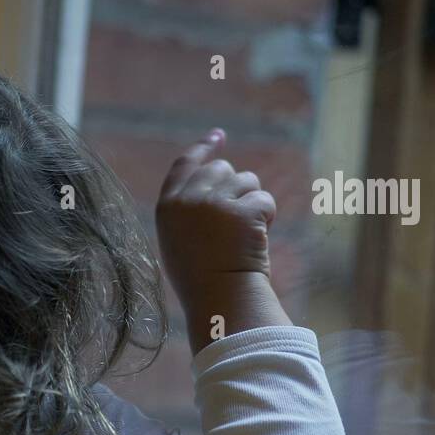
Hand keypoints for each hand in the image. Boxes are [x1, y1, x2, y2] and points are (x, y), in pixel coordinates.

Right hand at [154, 129, 289, 353]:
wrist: (218, 298)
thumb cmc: (200, 278)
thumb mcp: (179, 240)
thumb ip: (188, 210)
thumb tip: (216, 180)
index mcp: (167, 207)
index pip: (185, 164)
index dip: (203, 147)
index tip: (218, 136)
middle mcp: (188, 199)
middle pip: (221, 169)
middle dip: (235, 187)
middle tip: (238, 217)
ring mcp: (215, 203)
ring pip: (247, 181)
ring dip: (252, 202)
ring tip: (244, 234)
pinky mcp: (241, 211)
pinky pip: (263, 200)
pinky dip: (266, 216)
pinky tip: (257, 237)